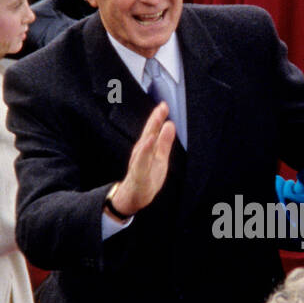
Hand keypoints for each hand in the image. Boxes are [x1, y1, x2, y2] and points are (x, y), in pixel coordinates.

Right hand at [112, 102, 175, 216]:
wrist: (133, 197)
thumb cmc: (146, 177)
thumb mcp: (160, 158)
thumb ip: (164, 142)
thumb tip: (170, 124)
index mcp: (146, 148)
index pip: (152, 130)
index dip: (158, 117)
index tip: (164, 104)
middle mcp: (140, 153)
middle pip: (148, 134)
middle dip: (154, 120)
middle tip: (162, 107)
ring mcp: (138, 163)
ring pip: (144, 146)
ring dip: (150, 132)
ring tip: (157, 121)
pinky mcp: (138, 174)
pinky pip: (141, 161)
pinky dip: (144, 151)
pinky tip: (148, 142)